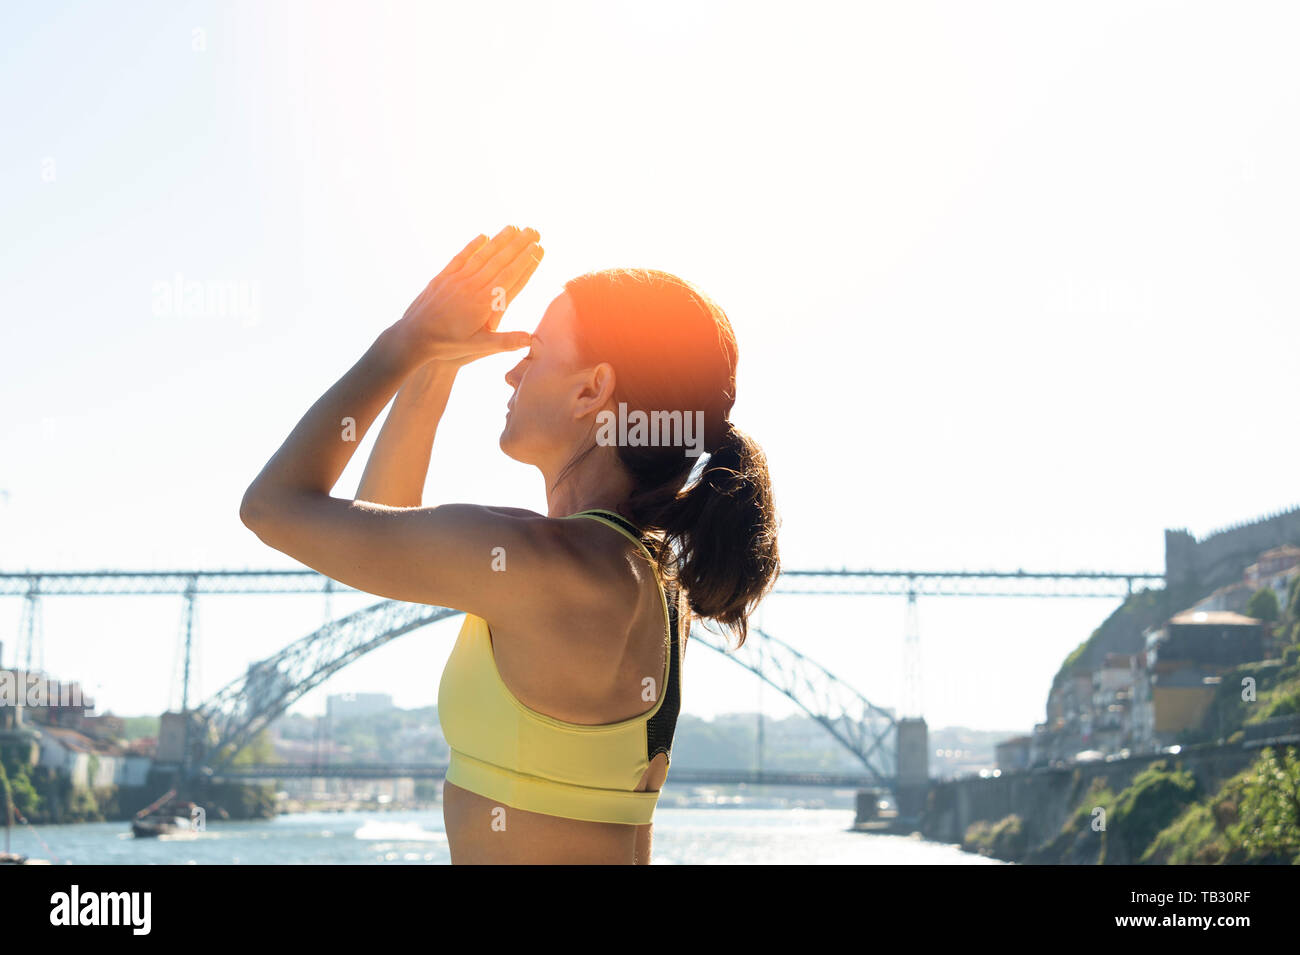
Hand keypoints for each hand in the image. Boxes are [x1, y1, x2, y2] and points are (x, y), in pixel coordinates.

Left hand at [394, 225, 543, 365]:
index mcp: (482, 302)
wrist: (413, 337)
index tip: (538, 247)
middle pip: (499, 260)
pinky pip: (461, 257)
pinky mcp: (443, 277)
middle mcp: (471, 286)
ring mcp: (456, 279)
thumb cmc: (447, 345)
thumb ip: (505, 341)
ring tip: (514, 227)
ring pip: (483, 255)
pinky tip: (483, 236)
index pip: (509, 276)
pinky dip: (473, 246)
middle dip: (518, 244)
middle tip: (534, 230)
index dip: (525, 261)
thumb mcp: (478, 347)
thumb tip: (531, 339)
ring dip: (500, 240)